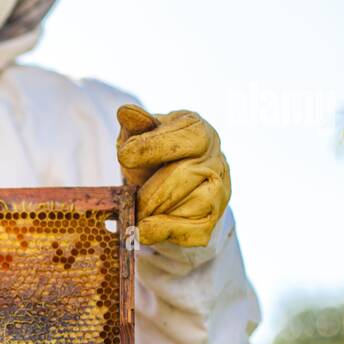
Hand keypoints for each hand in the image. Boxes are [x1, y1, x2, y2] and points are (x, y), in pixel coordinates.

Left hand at [115, 105, 230, 247]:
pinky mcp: (212, 221)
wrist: (169, 196)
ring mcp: (219, 192)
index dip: (153, 146)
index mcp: (199, 131)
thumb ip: (134, 128)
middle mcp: (216, 159)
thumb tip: (126, 112)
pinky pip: (189, 231)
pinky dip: (162, 232)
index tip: (124, 156)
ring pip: (187, 206)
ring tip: (137, 211)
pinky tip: (147, 228)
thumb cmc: (151, 160)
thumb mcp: (139, 140)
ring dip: (154, 212)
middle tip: (129, 199)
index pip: (184, 136)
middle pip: (184, 175)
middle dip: (150, 190)